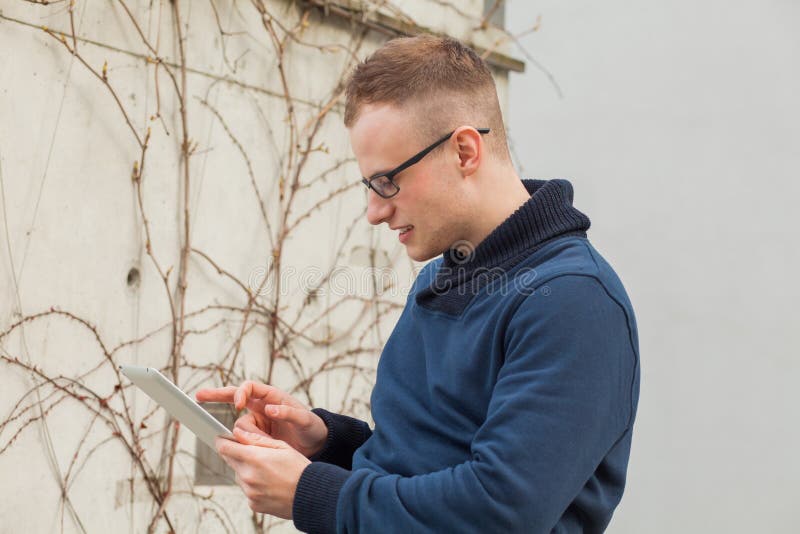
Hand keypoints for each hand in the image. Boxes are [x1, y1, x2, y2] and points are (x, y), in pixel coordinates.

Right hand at [196, 380, 327, 456]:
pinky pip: (242, 438)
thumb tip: (270, 408)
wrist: (314, 444)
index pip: (249, 387)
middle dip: (216, 396)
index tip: (238, 405)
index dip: (241, 393)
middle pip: (234, 397)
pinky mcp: (255, 436)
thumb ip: (289, 413)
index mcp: (272, 397)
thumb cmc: (311, 427)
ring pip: (238, 426)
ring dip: (244, 436)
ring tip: (264, 444)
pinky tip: (244, 449)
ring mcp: (257, 421)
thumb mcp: (304, 420)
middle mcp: (261, 406)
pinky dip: (240, 443)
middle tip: (198, 396)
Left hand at [216, 428, 310, 517]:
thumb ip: (256, 439)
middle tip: (255, 453)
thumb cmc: (299, 468)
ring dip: (247, 471)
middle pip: (230, 461)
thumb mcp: (281, 446)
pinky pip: (248, 490)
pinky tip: (270, 483)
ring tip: (269, 471)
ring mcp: (250, 492)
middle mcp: (248, 476)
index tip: (223, 438)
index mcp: (254, 458)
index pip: (225, 448)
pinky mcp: (253, 504)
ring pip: (240, 476)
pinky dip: (254, 486)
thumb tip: (237, 432)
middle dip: (238, 455)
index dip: (223, 441)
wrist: (311, 495)